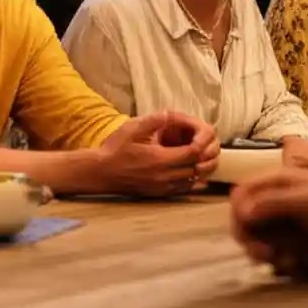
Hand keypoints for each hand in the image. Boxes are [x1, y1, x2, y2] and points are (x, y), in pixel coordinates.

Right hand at [97, 112, 219, 196]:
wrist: (101, 172)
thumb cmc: (116, 149)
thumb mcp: (132, 128)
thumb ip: (153, 120)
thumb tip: (169, 114)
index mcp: (159, 159)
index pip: (191, 153)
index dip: (200, 145)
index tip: (200, 137)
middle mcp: (164, 176)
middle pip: (196, 169)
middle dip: (204, 158)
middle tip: (206, 148)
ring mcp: (162, 187)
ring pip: (192, 181)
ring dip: (200, 170)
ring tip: (202, 159)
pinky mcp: (159, 194)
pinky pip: (183, 190)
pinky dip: (192, 182)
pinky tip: (193, 174)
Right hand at [231, 168, 307, 274]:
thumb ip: (275, 203)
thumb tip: (243, 211)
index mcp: (276, 182)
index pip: (242, 191)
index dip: (238, 209)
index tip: (245, 227)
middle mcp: (272, 200)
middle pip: (241, 215)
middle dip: (246, 234)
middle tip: (261, 252)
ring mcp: (276, 221)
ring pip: (250, 235)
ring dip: (258, 250)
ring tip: (279, 259)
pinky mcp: (282, 241)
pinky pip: (264, 251)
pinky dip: (272, 259)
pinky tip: (290, 262)